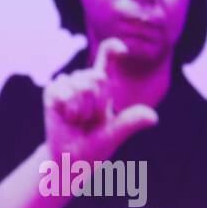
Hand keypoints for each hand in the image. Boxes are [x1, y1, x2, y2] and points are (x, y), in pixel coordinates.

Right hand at [44, 37, 157, 166]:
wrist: (70, 159)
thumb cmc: (95, 146)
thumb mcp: (114, 134)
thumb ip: (130, 122)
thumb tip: (154, 117)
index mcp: (103, 89)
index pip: (106, 62)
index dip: (111, 50)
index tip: (121, 48)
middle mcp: (85, 83)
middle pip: (96, 78)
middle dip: (95, 103)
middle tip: (89, 120)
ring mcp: (67, 86)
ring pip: (79, 86)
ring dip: (80, 110)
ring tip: (77, 120)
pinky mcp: (53, 91)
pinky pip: (61, 92)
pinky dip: (67, 109)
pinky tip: (65, 117)